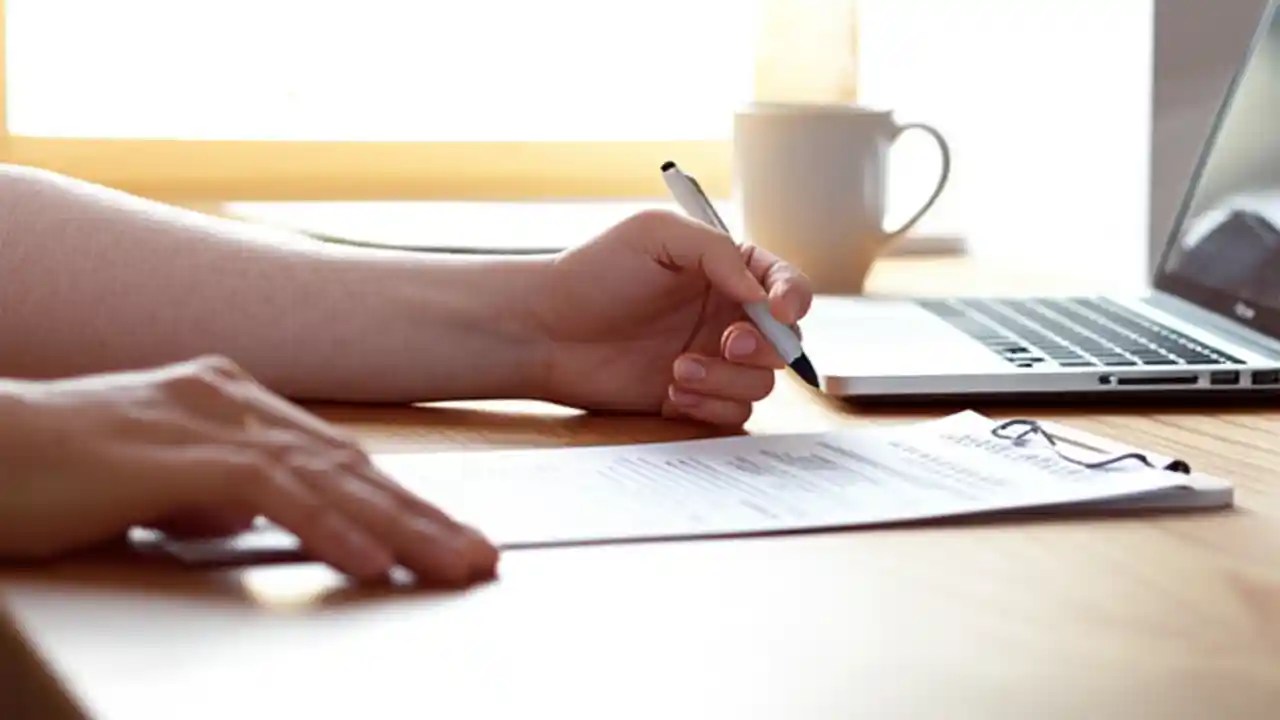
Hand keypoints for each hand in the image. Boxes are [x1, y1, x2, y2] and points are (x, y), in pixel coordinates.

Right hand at [0, 356, 497, 584]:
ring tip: (454, 567)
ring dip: (401, 529)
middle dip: (422, 518)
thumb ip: (206, 491)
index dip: (396, 503)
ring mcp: (206, 419)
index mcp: (228, 401)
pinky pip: (274, 495)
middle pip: (350, 466)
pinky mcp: (176, 452)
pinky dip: (330, 530)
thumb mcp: (150, 483)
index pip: (335, 459)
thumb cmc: (46, 473)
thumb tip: (246, 517)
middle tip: (479, 558)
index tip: (444, 540)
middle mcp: (231, 399)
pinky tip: (371, 563)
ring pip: (330, 477)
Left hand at [534, 210, 812, 425]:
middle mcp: (725, 316)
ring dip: (728, 379)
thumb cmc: (593, 274)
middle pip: (784, 341)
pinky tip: (670, 392)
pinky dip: (710, 407)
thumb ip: (718, 251)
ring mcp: (711, 359)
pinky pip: (732, 414)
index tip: (778, 309)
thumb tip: (761, 292)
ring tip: (678, 370)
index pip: (785, 284)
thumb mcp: (656, 235)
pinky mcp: (693, 398)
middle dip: (765, 345)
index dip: (793, 298)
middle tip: (728, 344)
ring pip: (761, 382)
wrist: (545, 331)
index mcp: (725, 272)